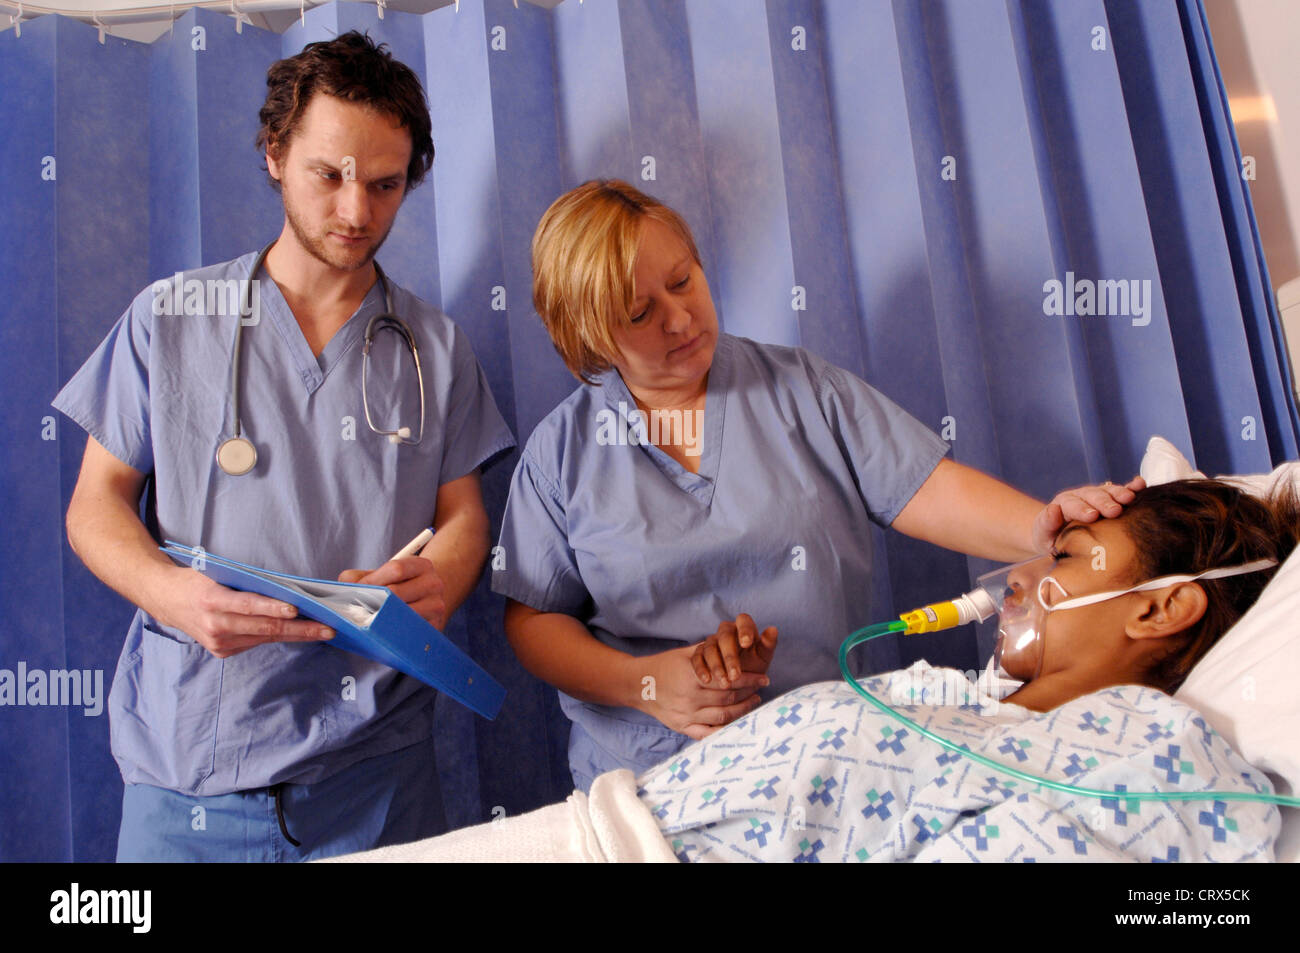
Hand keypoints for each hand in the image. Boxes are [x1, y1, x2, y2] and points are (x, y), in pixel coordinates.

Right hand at [157, 568, 333, 658]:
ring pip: (264, 638)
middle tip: (327, 628)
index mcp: (212, 601)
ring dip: (296, 635)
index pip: (249, 605)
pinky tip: (299, 633)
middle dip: (300, 629)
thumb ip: (246, 583)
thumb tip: (285, 589)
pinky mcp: (222, 652)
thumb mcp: (217, 574)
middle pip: (264, 628)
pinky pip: (256, 642)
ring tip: (322, 630)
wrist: (167, 600)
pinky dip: (277, 637)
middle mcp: (216, 625)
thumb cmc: (198, 580)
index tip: (296, 609)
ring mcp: (219, 643)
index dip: (273, 608)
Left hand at [339, 556, 447, 629]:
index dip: (372, 580)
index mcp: (421, 566)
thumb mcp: (384, 574)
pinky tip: (379, 633)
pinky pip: (409, 632)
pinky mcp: (436, 626)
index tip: (355, 591)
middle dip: (371, 602)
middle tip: (353, 610)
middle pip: (398, 593)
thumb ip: (359, 577)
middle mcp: (434, 584)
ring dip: (379, 620)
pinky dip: (392, 633)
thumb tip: (344, 589)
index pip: (396, 569)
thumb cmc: (399, 586)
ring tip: (362, 622)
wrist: (429, 599)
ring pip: (403, 615)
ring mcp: (437, 606)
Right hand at [639, 644, 769, 740]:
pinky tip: (738, 724)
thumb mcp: (685, 654)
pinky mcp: (682, 727)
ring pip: (723, 716)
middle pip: (728, 698)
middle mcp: (690, 699)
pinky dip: (725, 731)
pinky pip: (708, 734)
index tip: (764, 678)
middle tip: (762, 688)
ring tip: (754, 702)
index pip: (729, 681)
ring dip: (742, 710)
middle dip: (749, 693)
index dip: (749, 680)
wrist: (638, 684)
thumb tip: (734, 647)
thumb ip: (708, 653)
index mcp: (693, 678)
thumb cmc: (665, 665)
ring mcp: (686, 715)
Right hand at [690, 614, 778, 688]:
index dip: (744, 630)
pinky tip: (707, 680)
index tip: (747, 643)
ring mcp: (711, 642)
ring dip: (717, 667)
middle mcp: (725, 632)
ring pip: (710, 649)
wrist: (739, 680)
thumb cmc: (754, 664)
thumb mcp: (763, 657)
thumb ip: (768, 644)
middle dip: (730, 657)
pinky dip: (701, 669)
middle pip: (724, 637)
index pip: (743, 620)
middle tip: (736, 676)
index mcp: (743, 627)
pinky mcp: (699, 654)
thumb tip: (773, 629)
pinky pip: (697, 659)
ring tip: (725, 684)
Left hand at [1031, 475, 1145, 552]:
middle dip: (1104, 502)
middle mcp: (1081, 496)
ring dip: (1120, 494)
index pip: (1072, 504)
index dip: (1082, 509)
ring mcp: (1096, 496)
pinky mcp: (1110, 498)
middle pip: (1093, 496)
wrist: (1058, 534)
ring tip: (1130, 498)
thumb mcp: (1043, 532)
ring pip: (1108, 491)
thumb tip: (1053, 509)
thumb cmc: (1051, 536)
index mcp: (1064, 504)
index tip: (1093, 516)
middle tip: (1115, 511)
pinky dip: (1131, 487)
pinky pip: (1121, 491)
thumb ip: (1046, 522)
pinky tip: (1140, 485)